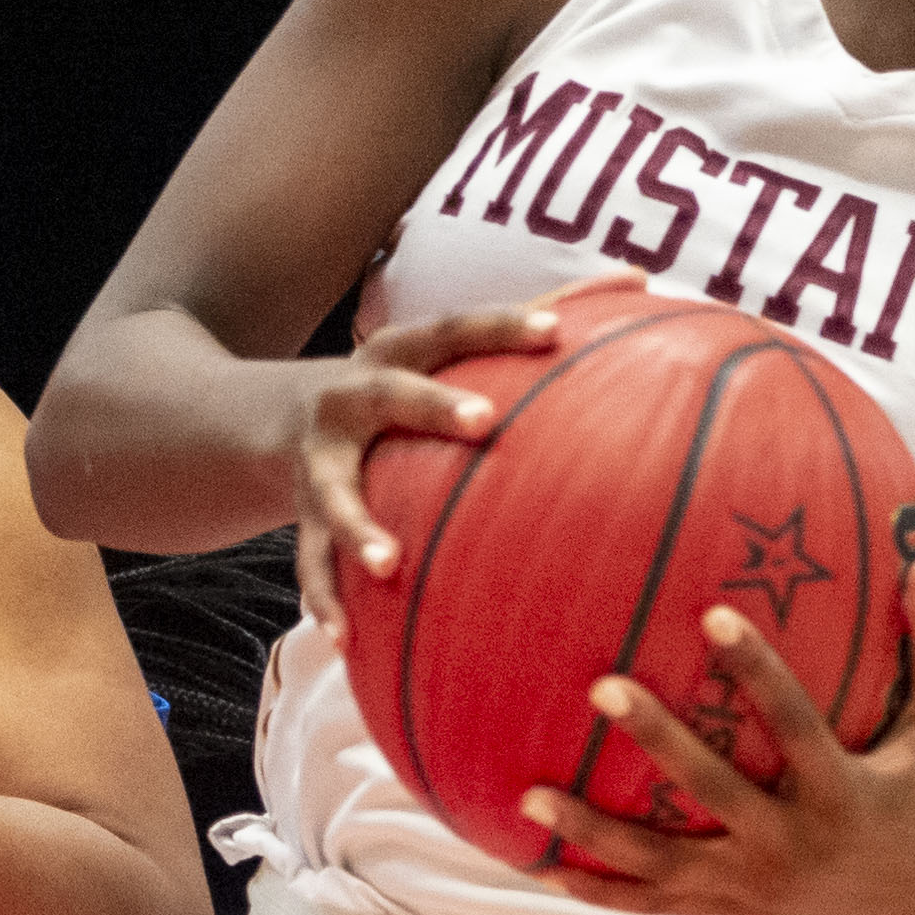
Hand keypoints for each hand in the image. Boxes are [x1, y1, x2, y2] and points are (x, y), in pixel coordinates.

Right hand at [295, 272, 637, 641]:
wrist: (276, 420)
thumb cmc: (403, 383)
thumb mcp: (450, 347)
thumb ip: (542, 313)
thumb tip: (638, 277)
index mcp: (398, 353)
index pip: (453, 330)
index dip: (501, 326)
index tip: (553, 331)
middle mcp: (352, 398)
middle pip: (390, 394)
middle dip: (432, 406)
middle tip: (483, 422)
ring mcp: (320, 459)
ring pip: (334, 491)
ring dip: (357, 525)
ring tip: (388, 563)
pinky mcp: (302, 514)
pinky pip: (312, 561)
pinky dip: (324, 599)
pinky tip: (343, 637)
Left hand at [516, 558, 914, 914]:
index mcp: (843, 794)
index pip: (793, 722)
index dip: (754, 668)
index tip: (710, 612)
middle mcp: (793, 845)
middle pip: (712, 790)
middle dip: (656, 739)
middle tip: (598, 685)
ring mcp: (756, 885)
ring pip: (663, 863)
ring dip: (592, 834)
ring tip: (529, 797)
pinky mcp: (734, 909)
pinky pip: (657, 902)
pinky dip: (600, 890)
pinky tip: (541, 867)